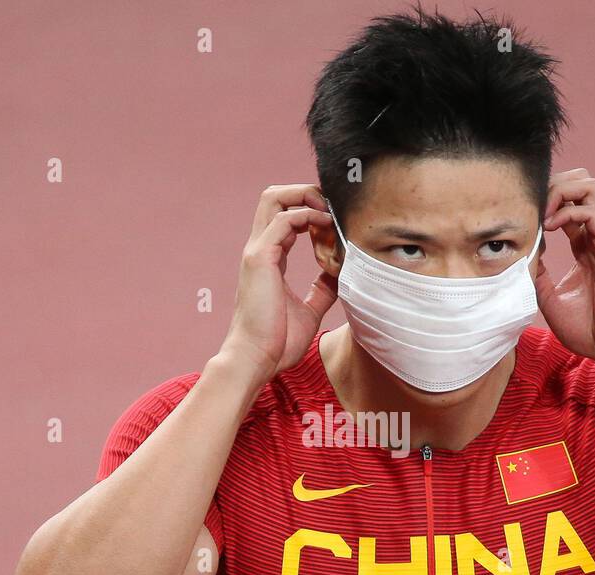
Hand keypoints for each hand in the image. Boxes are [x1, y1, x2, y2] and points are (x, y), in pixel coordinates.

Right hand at [219, 184, 338, 384]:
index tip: (335, 228)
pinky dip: (309, 216)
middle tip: (332, 211)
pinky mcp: (261, 258)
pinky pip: (285, 219)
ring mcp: (257, 251)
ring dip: (307, 198)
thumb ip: (321, 291)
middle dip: (306, 193)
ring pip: (275, 198)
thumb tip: (338, 277)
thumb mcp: (309, 311)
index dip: (312, 213)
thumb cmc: (277, 342)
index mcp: (268, 259)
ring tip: (330, 215)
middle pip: (274, 197)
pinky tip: (327, 228)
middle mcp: (260, 249)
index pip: (285, 216)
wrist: (256, 360)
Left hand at [534, 169, 594, 367]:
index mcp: (587, 246)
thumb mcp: (550, 298)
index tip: (525, 217)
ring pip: (590, 186)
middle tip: (533, 206)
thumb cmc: (589, 330)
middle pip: (582, 184)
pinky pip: (591, 211)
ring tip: (541, 214)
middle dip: (554, 184)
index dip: (546, 201)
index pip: (570, 204)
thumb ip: (537, 274)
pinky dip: (566, 212)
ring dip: (560, 191)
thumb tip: (521, 256)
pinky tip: (549, 228)